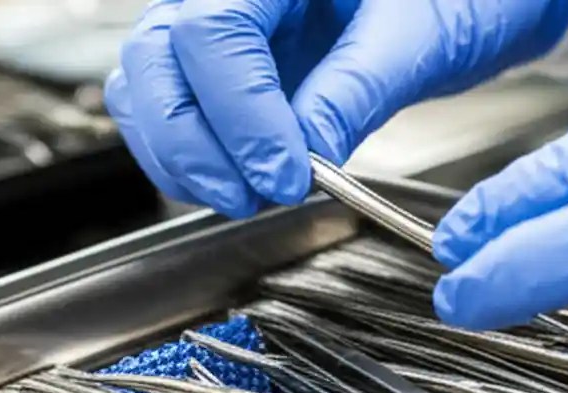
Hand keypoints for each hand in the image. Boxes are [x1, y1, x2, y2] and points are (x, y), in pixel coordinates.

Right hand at [105, 0, 567, 217]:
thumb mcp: (422, 35)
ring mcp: (219, 22)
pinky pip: (168, 105)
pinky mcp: (225, 67)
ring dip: (180, 153)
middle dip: (192, 141)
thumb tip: (303, 152)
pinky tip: (233, 180)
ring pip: (145, 85)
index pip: (212, 31)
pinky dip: (186, 151)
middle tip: (252, 196)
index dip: (239, 113)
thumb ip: (354, 91)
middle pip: (155, 58)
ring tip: (244, 195)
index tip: (284, 174)